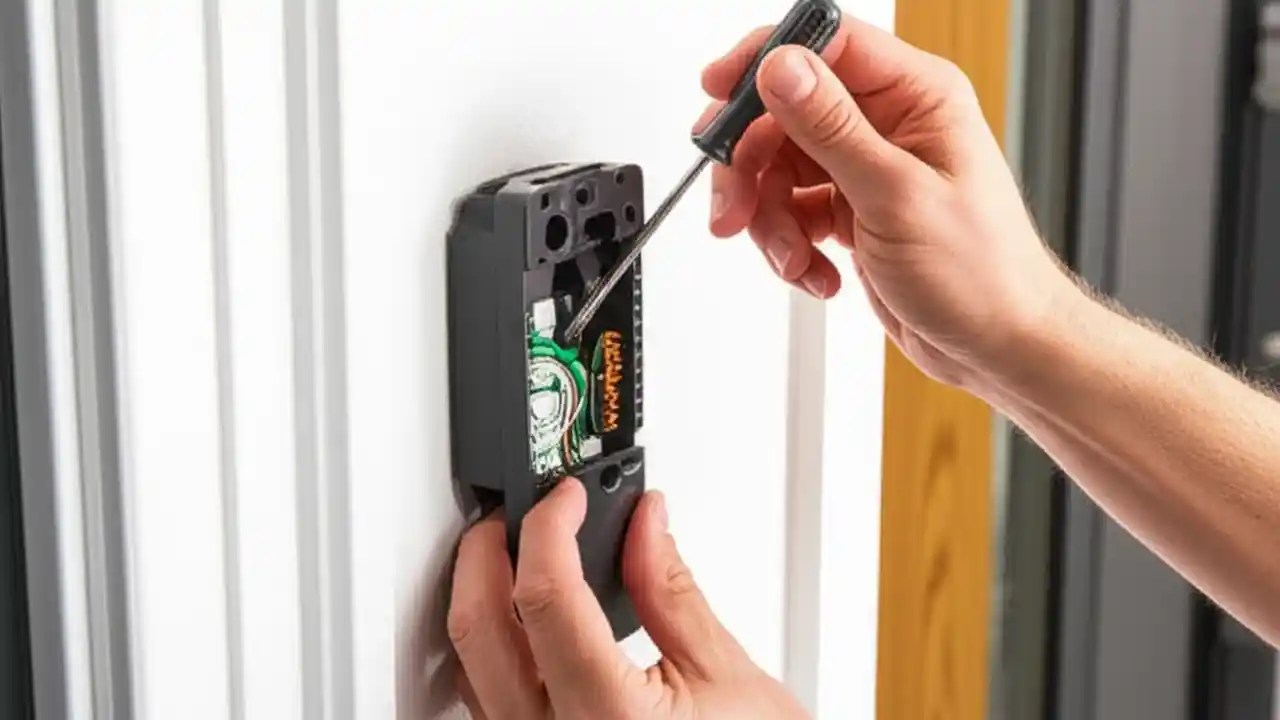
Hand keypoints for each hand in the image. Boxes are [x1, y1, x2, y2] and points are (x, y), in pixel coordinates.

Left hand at [448, 479, 806, 718]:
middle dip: (487, 553)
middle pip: (479, 628)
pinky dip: (493, 648)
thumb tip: (644, 522)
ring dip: (481, 599)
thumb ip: (671, 591)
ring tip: (518, 558)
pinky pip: (484, 702)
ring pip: (468, 668)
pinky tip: (519, 623)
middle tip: (520, 516)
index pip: (546, 598)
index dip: (549, 527)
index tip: (566, 499)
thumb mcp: (726, 675)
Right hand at [702, 16, 1074, 390]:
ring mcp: (867, 167)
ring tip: (792, 259)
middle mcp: (889, 122)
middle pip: (784, 112)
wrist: (997, 345)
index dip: (765, 61)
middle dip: (751, 165)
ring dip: (769, 219)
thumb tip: (782, 68)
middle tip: (734, 206)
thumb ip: (831, 127)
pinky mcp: (851, 210)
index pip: (825, 44)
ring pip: (778, 167)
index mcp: (917, 95)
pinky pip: (791, 211)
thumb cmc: (981, 273)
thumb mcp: (896, 194)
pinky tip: (817, 272)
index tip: (719, 92)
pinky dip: (790, 247)